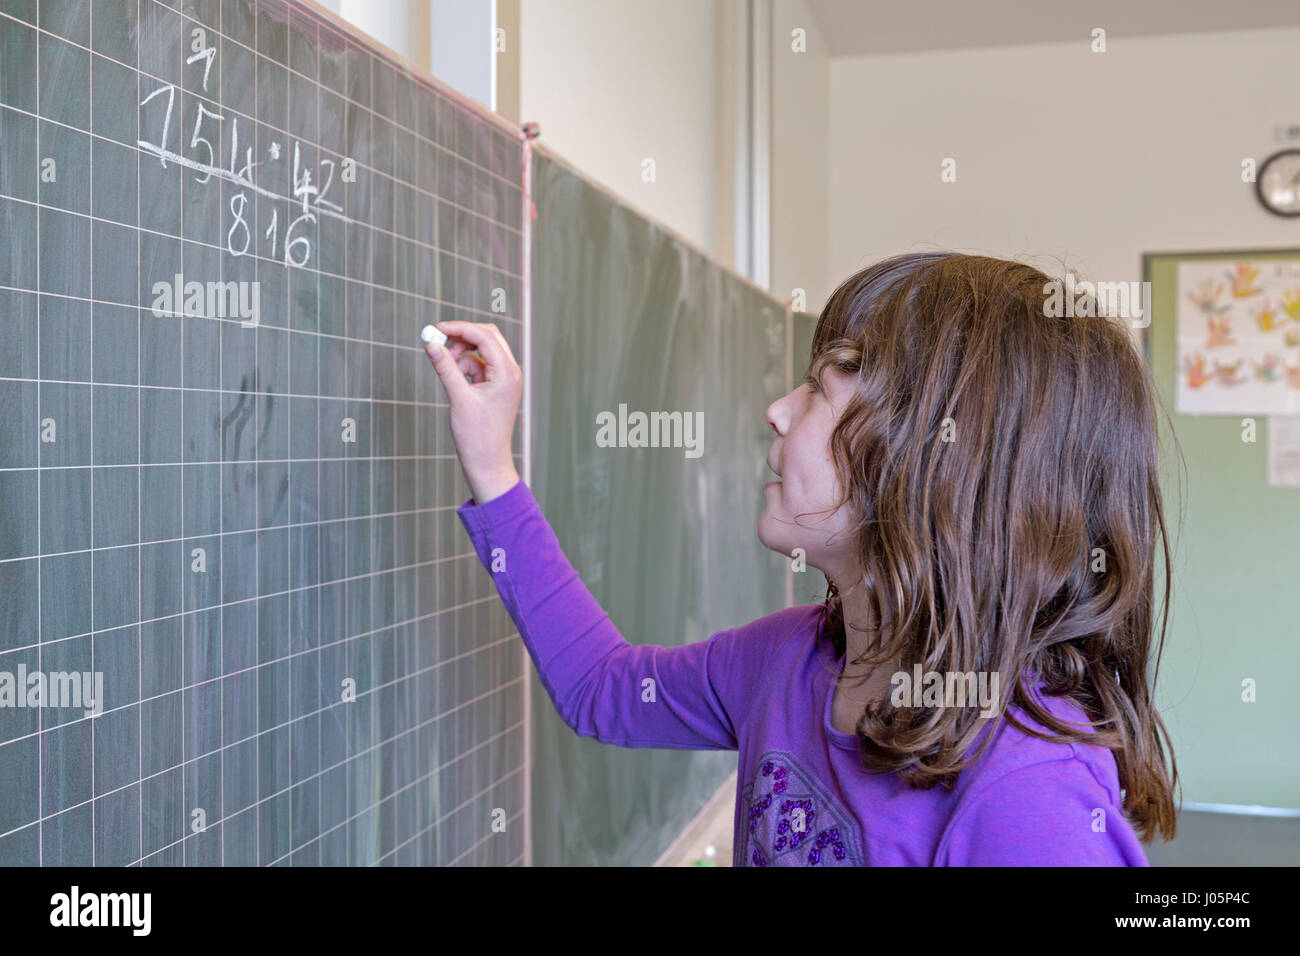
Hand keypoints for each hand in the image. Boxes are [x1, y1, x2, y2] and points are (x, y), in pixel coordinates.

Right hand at [423, 320, 521, 503]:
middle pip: (487, 337)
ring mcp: (505, 378)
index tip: (436, 329)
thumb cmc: (477, 436)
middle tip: (438, 342)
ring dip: (461, 354)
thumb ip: (445, 369)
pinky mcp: (496, 386)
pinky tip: (455, 383)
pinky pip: (479, 365)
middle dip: (461, 337)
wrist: (487, 462)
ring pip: (481, 350)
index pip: (484, 336)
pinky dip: (464, 367)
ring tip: (446, 369)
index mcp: (507, 373)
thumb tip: (432, 345)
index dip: (459, 328)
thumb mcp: (458, 399)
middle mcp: (510, 372)